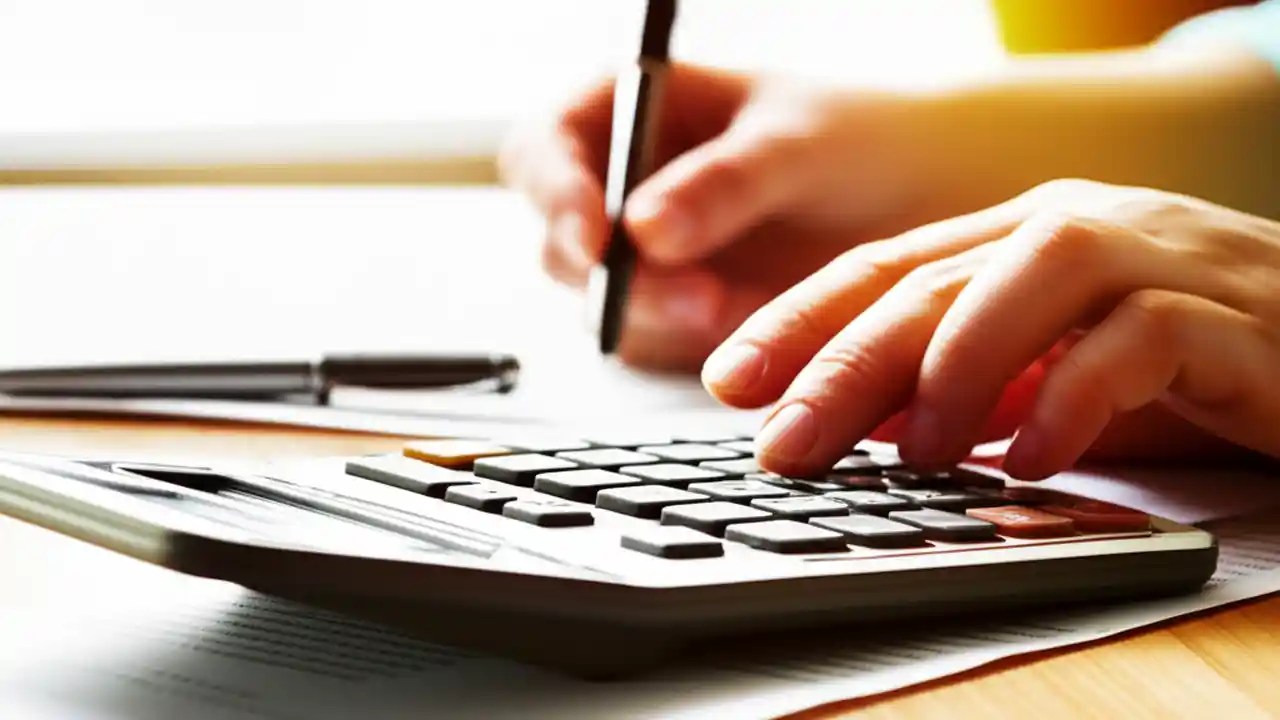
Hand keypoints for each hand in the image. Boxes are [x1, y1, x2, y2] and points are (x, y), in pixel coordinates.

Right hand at [500, 65, 945, 370]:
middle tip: (694, 298)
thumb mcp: (798, 145)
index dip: (556, 194)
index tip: (597, 242)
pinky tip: (751, 318)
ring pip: (606, 305)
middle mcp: (623, 185)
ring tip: (736, 309)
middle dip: (619, 280)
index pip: (546, 149)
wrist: (920, 197)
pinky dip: (695, 343)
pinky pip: (658, 342)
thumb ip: (724, 182)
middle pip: (565, 242)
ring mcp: (646, 254)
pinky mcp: (678, 310)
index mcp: (628, 111)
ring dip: (661, 319)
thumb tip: (642, 231)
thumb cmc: (857, 138)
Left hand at [701, 179, 1279, 478]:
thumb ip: (963, 382)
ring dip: (958, 369)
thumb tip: (858, 418)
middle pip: (936, 278)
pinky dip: (1076, 397)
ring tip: (914, 453)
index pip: (886, 266)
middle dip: (844, 361)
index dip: (801, 321)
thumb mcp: (1047, 375)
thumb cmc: (1185, 364)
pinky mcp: (1234, 314)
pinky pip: (1142, 338)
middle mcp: (1077, 231)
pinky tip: (1032, 460)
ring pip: (1029, 278)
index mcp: (1020, 237)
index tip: (731, 381)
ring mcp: (1158, 259)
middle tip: (782, 441)